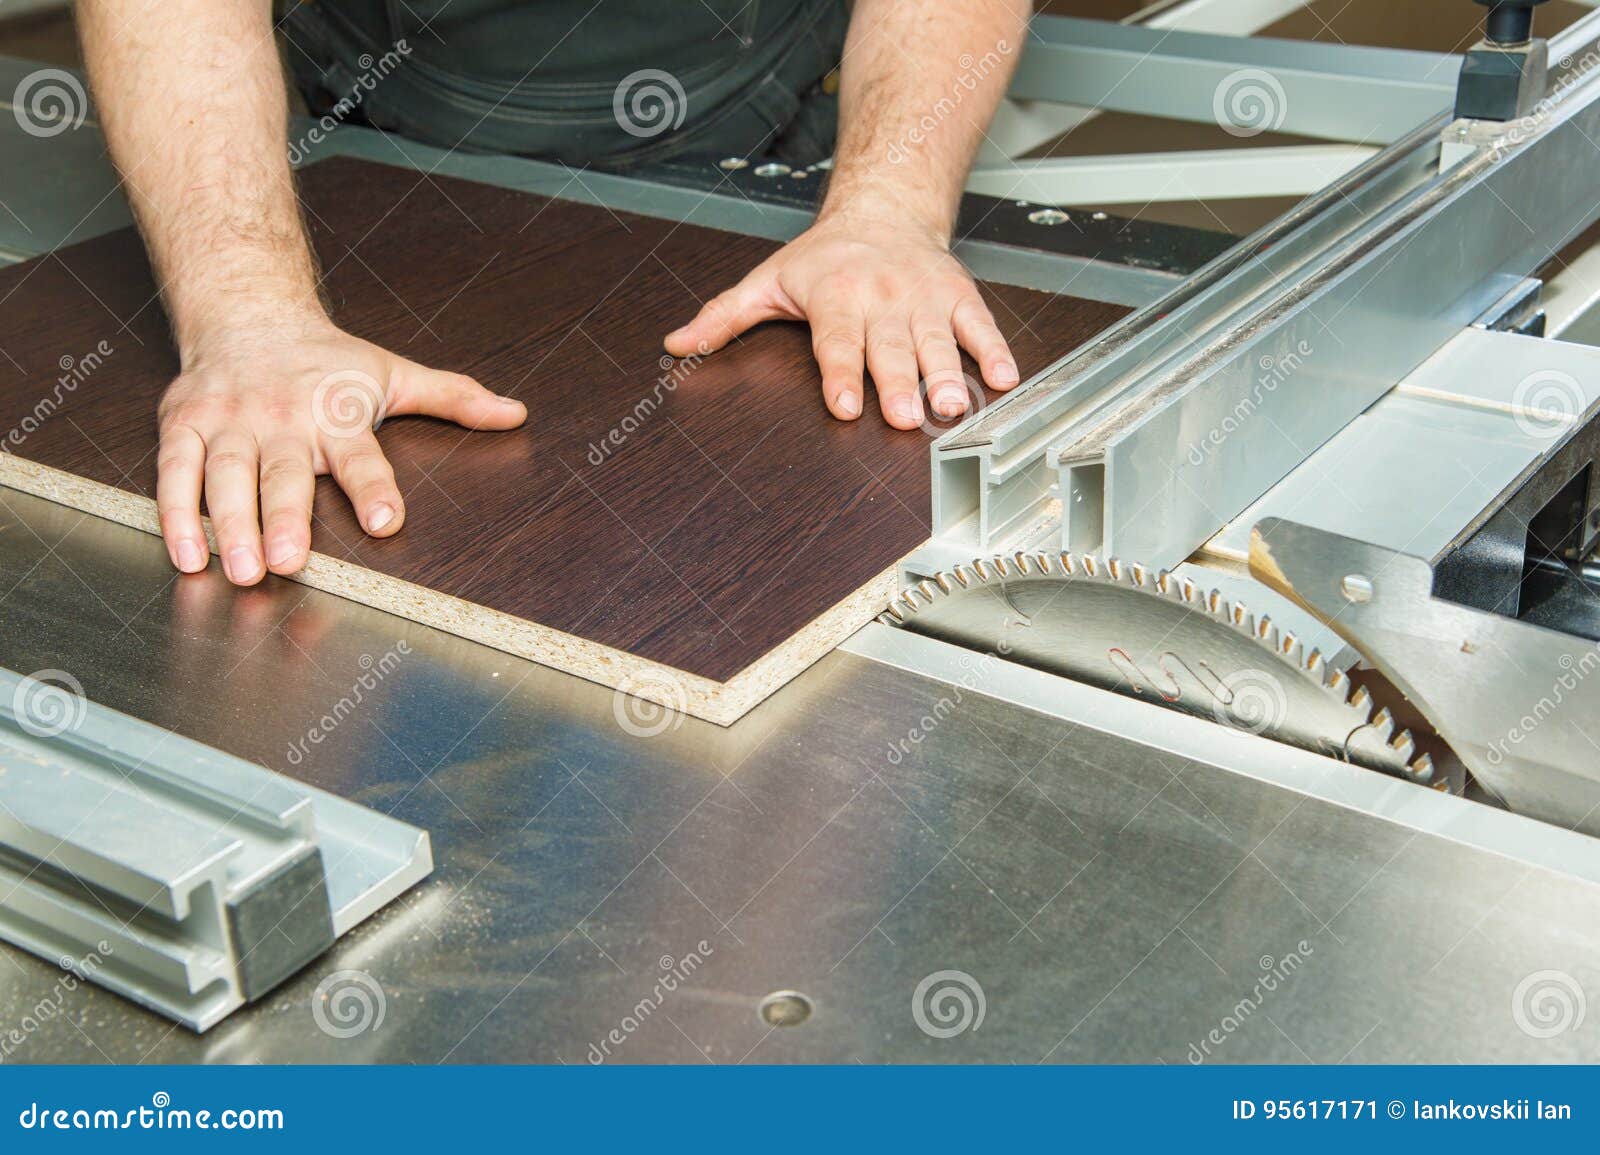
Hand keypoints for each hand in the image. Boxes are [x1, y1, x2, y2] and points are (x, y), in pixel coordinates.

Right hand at [157, 315, 526, 584]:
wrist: (248, 311)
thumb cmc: (326, 359)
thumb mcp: (394, 373)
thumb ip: (453, 398)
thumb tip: (516, 413)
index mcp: (337, 413)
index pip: (361, 456)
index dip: (374, 488)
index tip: (386, 520)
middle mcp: (283, 418)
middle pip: (285, 473)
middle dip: (286, 518)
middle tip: (289, 563)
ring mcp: (231, 421)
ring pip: (228, 475)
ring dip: (231, 524)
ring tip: (239, 569)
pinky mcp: (185, 424)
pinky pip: (175, 471)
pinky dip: (177, 512)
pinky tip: (188, 552)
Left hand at [663, 212, 1018, 428]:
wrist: (884, 209)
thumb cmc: (824, 257)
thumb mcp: (767, 281)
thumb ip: (724, 318)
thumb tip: (676, 345)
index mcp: (836, 295)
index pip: (837, 341)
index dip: (840, 373)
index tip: (844, 405)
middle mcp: (883, 296)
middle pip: (889, 347)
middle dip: (896, 382)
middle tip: (901, 416)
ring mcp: (924, 298)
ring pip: (937, 341)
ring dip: (947, 375)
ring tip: (950, 406)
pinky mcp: (958, 295)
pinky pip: (980, 324)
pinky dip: (994, 350)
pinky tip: (1006, 377)